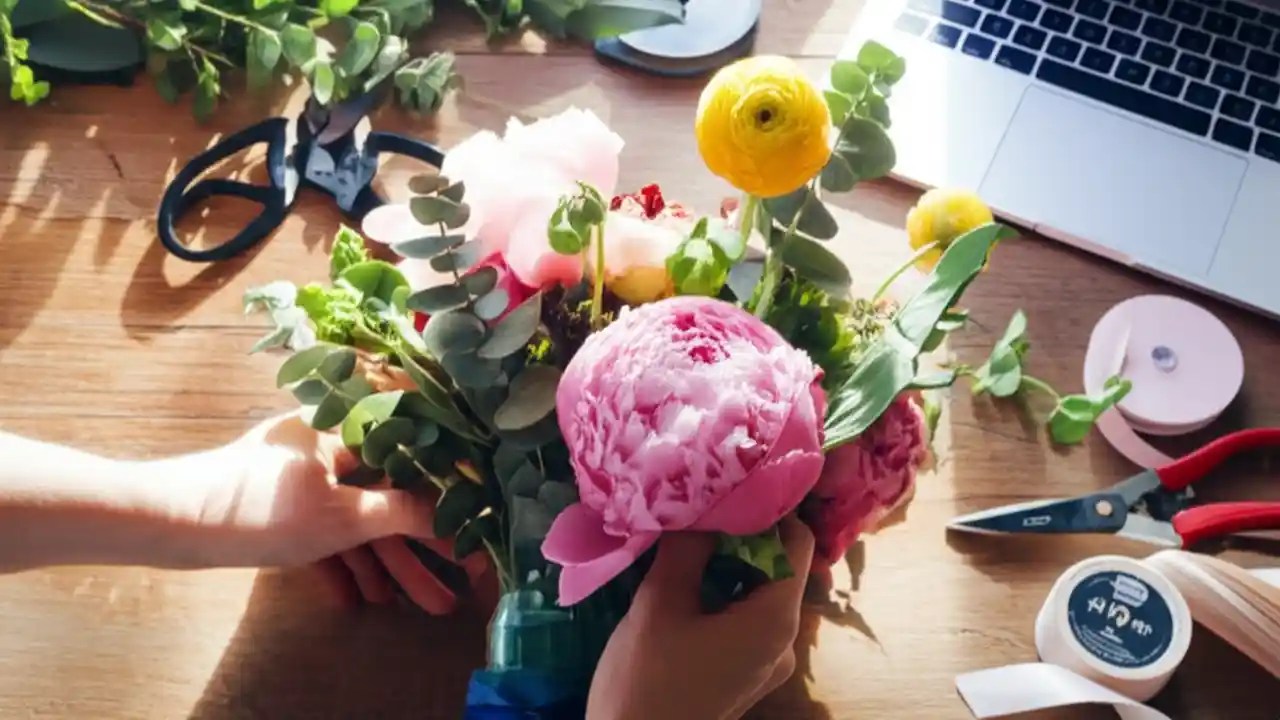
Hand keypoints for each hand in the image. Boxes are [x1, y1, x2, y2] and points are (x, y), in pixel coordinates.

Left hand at [175, 411, 491, 614]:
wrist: (170, 524)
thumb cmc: (262, 508)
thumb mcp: (344, 517)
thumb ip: (404, 512)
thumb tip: (454, 510)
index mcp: (347, 425)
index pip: (417, 451)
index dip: (454, 487)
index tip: (481, 516)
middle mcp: (330, 441)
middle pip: (392, 491)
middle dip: (423, 543)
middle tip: (458, 581)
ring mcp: (304, 473)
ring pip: (360, 515)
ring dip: (387, 561)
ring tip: (420, 606)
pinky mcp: (282, 501)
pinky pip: (325, 527)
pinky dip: (342, 560)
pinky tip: (355, 600)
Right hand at [586, 516, 814, 719]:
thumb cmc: (646, 679)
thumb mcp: (660, 603)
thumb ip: (687, 547)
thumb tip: (701, 500)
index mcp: (777, 619)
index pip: (798, 540)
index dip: (768, 507)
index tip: (726, 485)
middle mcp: (784, 640)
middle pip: (778, 565)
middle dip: (740, 532)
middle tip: (698, 506)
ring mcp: (765, 662)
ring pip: (757, 591)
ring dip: (726, 561)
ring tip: (685, 536)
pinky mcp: (742, 674)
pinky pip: (743, 617)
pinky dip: (720, 591)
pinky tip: (683, 577)